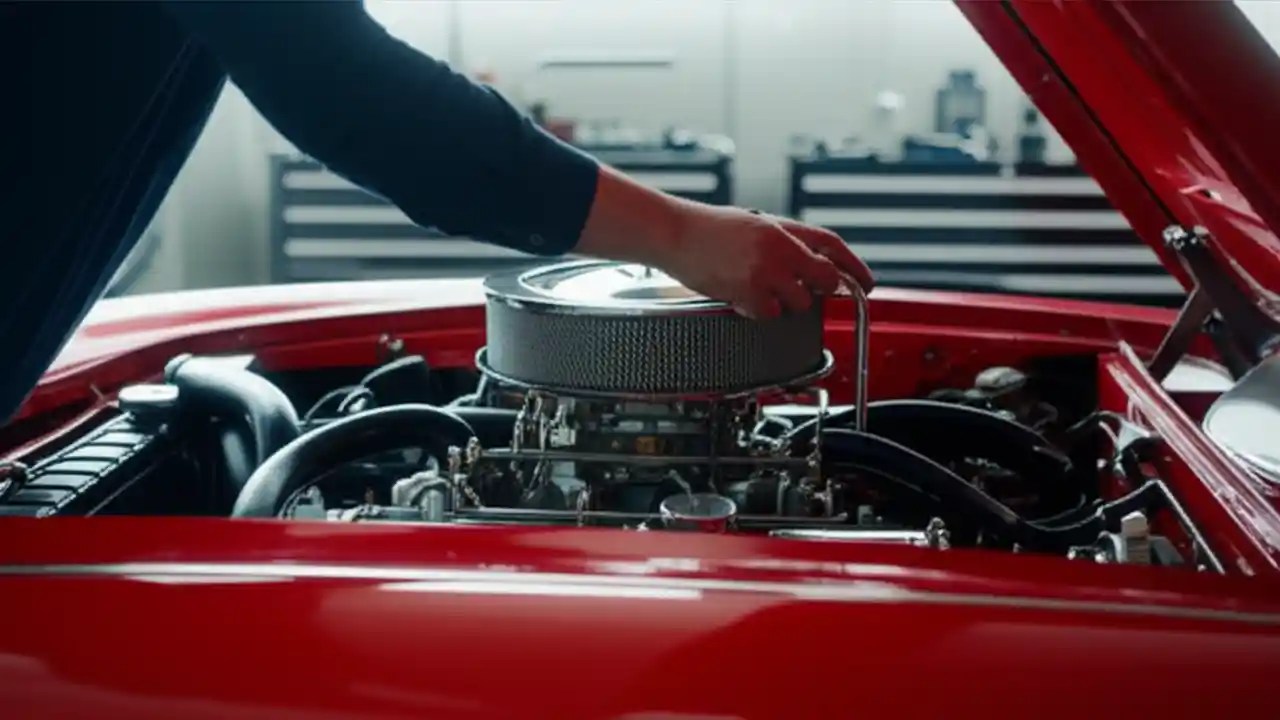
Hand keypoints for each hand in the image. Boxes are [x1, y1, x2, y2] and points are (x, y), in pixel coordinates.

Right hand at [576, 166, 873, 318]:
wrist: (675, 233)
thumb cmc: (710, 229)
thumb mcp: (756, 224)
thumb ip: (787, 242)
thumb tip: (816, 264)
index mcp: (783, 228)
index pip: (833, 247)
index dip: (854, 267)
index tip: (865, 283)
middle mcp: (779, 249)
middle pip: (825, 280)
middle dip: (819, 291)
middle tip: (803, 290)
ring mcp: (765, 272)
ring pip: (799, 302)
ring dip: (785, 302)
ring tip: (760, 288)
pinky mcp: (748, 293)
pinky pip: (771, 314)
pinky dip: (760, 311)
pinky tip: (743, 296)